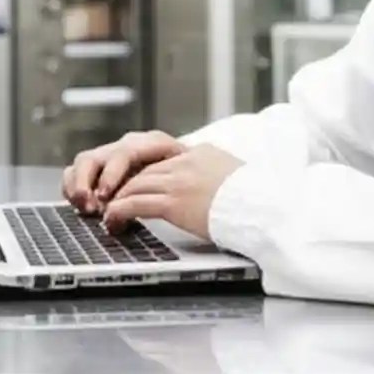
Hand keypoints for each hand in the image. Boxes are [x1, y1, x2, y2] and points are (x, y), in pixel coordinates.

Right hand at [61, 131, 186, 214]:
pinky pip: (75, 173)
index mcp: (147, 143)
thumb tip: (147, 200)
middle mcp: (124, 148)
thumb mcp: (186, 173)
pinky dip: (72, 189)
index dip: (110, 174)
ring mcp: (110, 157)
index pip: (122, 153)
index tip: (105, 195)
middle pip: (95, 157)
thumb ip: (168, 181)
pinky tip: (79, 204)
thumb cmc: (189, 174)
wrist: (189, 175)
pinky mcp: (100, 170)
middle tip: (90, 205)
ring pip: (82, 164)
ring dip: (77, 186)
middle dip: (86, 182)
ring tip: (84, 207)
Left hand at [103, 145, 243, 239]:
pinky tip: (113, 220)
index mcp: (202, 153)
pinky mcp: (174, 202)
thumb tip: (212, 184)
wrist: (264, 210)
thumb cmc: (256, 200)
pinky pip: (136, 204)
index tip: (134, 185)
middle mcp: (187, 162)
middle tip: (114, 200)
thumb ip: (216, 173)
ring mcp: (179, 181)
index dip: (146, 174)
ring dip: (118, 200)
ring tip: (109, 214)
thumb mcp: (235, 175)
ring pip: (136, 185)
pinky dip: (119, 212)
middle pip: (145, 170)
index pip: (164, 160)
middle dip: (126, 186)